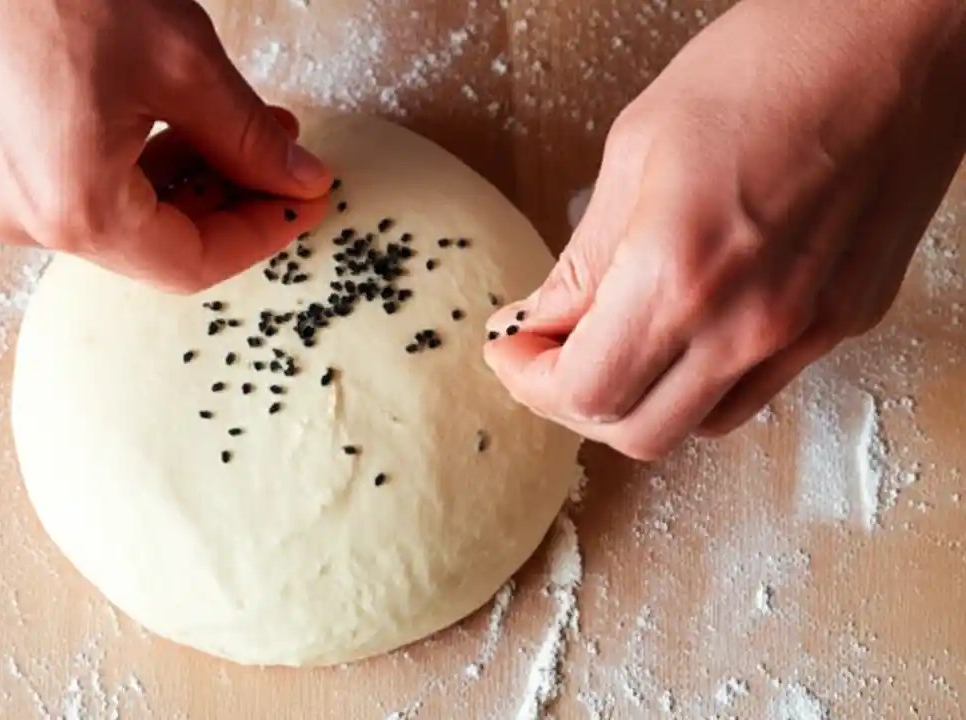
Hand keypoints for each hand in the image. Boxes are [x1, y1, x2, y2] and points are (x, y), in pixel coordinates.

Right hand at [0, 0, 332, 291]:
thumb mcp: (181, 62)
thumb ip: (247, 138)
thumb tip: (298, 180)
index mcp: (74, 210)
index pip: (191, 264)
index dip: (259, 235)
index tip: (302, 202)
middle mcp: (23, 219)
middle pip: (152, 245)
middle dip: (225, 202)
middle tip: (279, 154)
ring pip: (116, 215)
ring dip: (183, 179)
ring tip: (235, 125)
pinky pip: (73, 184)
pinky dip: (132, 163)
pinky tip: (168, 116)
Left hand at [486, 0, 965, 459]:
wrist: (899, 38)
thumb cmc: (771, 63)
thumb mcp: (637, 147)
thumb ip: (587, 256)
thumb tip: (546, 317)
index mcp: (679, 273)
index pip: (584, 392)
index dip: (529, 382)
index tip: (511, 350)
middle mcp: (747, 323)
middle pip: (637, 432)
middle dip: (573, 402)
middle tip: (548, 356)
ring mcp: (805, 331)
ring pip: (699, 425)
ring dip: (639, 401)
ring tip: (613, 345)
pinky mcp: (845, 321)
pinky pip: (758, 390)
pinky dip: (703, 384)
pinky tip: (684, 334)